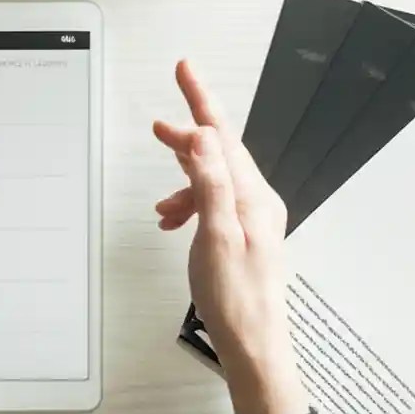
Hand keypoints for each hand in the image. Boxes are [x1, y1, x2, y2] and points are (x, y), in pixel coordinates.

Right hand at [153, 61, 308, 413]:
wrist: (254, 343)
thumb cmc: (235, 298)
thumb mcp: (216, 236)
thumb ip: (210, 184)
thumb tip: (201, 138)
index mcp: (253, 196)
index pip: (223, 137)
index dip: (201, 101)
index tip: (185, 71)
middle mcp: (257, 201)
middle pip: (217, 153)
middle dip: (186, 139)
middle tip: (157, 127)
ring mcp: (251, 218)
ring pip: (212, 180)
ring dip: (183, 182)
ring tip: (160, 204)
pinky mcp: (242, 234)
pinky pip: (212, 203)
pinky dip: (189, 204)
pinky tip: (174, 221)